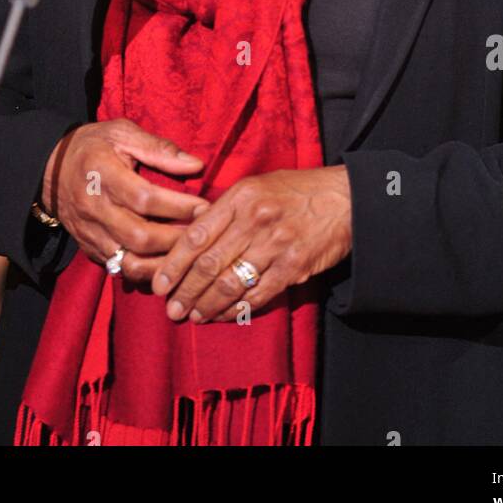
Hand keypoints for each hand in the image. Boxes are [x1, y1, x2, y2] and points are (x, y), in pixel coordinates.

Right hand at [41, 119, 209, 281]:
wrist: (52, 168)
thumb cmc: (94, 146)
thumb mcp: (122, 133)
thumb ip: (158, 148)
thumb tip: (195, 165)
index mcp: (102, 173)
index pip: (144, 197)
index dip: (176, 206)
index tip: (203, 206)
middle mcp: (94, 208)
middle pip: (139, 235)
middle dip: (175, 239)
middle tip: (203, 233)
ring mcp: (90, 233)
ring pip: (130, 261)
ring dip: (163, 263)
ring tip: (190, 254)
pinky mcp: (90, 249)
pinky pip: (120, 270)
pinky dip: (146, 271)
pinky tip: (168, 264)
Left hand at [149, 166, 352, 322]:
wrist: (343, 199)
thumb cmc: (294, 191)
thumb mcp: (255, 186)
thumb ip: (225, 210)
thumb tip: (189, 237)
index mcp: (240, 196)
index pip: (196, 234)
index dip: (173, 264)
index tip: (159, 283)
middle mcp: (255, 219)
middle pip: (209, 264)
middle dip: (186, 291)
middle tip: (171, 309)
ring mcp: (276, 244)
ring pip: (230, 284)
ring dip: (207, 305)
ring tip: (193, 316)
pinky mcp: (294, 266)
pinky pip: (258, 295)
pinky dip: (237, 309)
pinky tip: (223, 316)